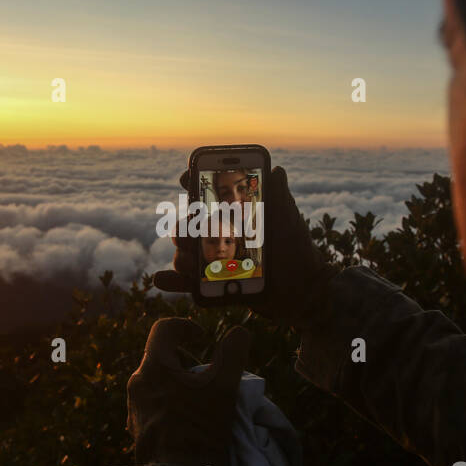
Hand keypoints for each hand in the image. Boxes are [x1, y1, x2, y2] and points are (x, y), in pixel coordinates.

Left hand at [127, 318, 250, 465]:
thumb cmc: (202, 429)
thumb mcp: (225, 388)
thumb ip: (233, 354)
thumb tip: (240, 332)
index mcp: (153, 367)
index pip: (164, 329)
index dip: (185, 326)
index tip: (202, 337)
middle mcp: (136, 383)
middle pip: (159, 357)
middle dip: (184, 358)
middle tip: (207, 373)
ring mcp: (133, 408)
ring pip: (156, 382)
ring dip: (177, 382)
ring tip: (199, 399)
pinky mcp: (137, 430)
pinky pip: (153, 404)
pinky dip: (170, 402)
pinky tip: (187, 419)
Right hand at [153, 166, 338, 329]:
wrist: (305, 296)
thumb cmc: (299, 254)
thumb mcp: (290, 224)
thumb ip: (281, 199)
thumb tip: (277, 169)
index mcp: (238, 215)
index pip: (211, 195)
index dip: (196, 182)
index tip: (187, 176)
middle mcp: (222, 235)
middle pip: (190, 224)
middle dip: (183, 226)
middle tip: (188, 232)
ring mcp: (216, 260)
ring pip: (186, 252)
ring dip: (180, 253)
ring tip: (188, 260)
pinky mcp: (214, 285)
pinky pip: (188, 283)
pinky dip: (172, 281)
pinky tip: (160, 279)